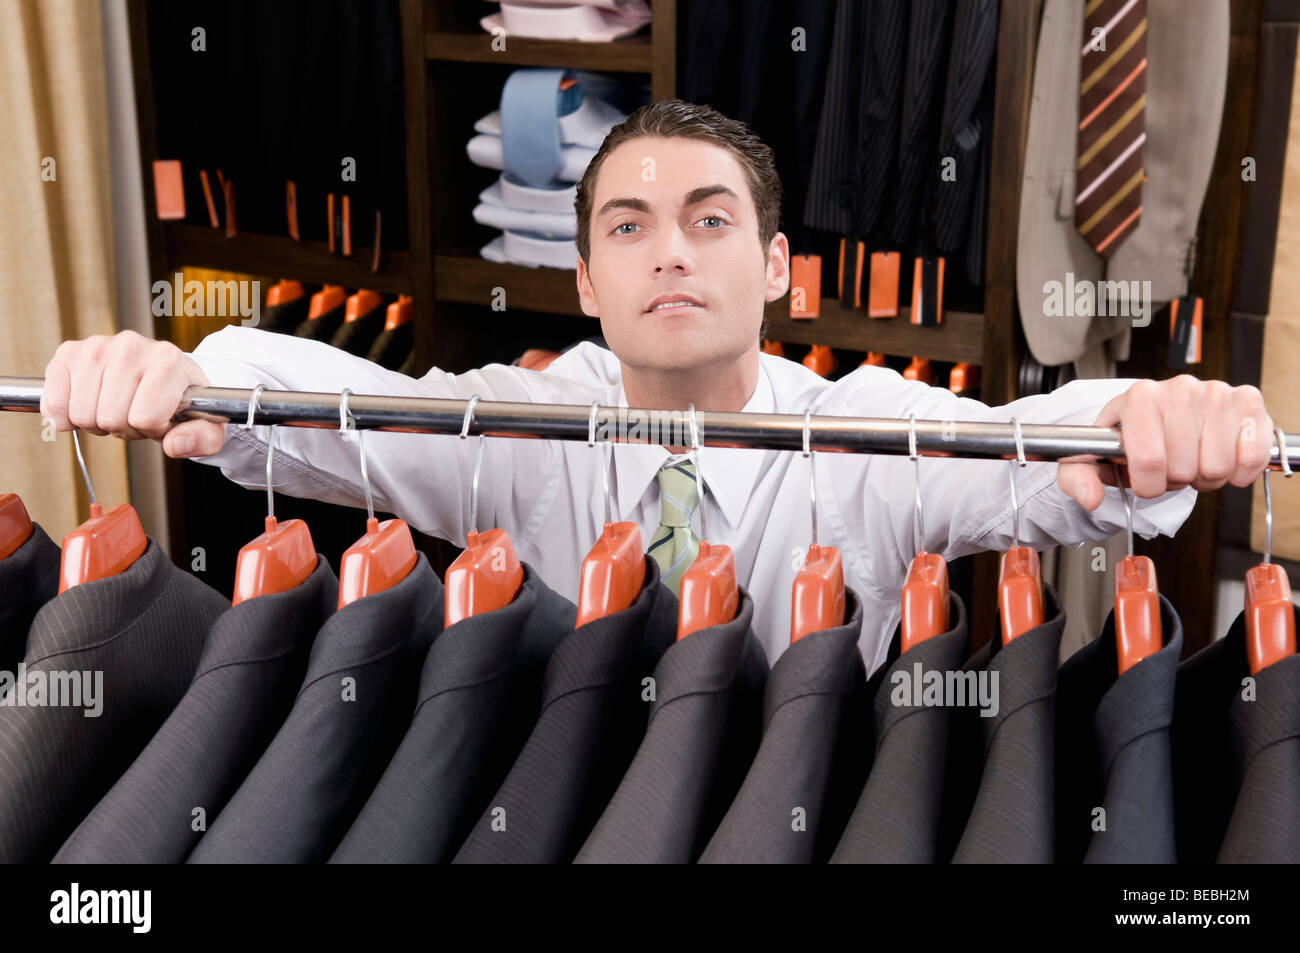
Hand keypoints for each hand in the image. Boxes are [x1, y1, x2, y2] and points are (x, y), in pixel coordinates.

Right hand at [40, 330, 226, 458]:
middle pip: (110, 418)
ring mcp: (97, 346)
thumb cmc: (181, 398)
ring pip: (82, 413)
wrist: (163, 370)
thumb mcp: (206, 423)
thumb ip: (202, 438)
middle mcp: (131, 346)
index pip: (145, 418)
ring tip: (118, 406)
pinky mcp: (70, 352)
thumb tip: (174, 445)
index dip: (152, 429)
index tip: (161, 418)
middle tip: (136, 413)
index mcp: (167, 360)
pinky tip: (89, 403)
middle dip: (124, 427)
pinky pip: (54, 401)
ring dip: (98, 421)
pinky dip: (66, 414)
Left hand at [1057, 375, 1274, 510]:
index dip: (1148, 484)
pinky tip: (1223, 457)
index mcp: (1138, 397)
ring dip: (1205, 477)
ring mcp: (1216, 393)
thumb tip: (1090, 498)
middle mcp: (1178, 389)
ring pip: (1216, 467)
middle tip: (1171, 467)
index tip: (1145, 479)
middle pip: (1183, 469)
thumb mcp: (1092, 457)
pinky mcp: (1248, 403)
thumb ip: (1078, 479)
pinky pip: (1250, 457)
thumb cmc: (1130, 438)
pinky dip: (1238, 471)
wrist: (1163, 416)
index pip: (1149, 461)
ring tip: (1193, 460)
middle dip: (1175, 480)